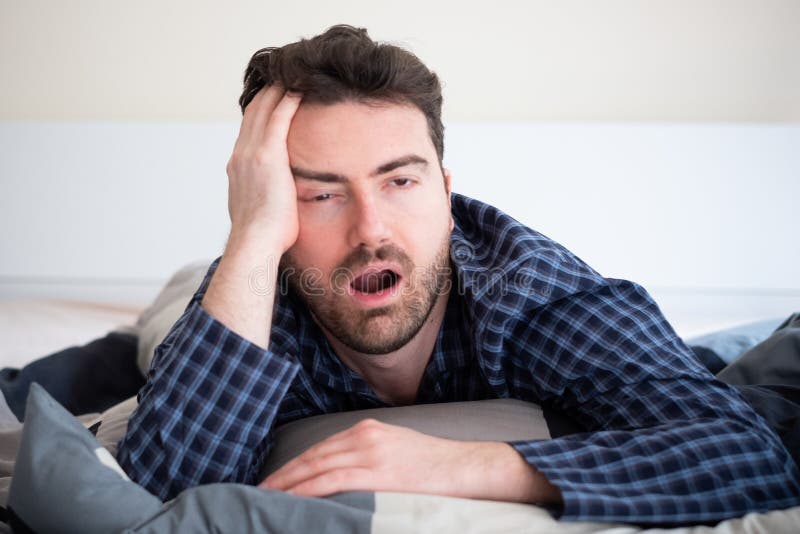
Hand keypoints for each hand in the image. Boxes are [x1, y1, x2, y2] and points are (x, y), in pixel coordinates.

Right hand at [225, 84, 302, 253]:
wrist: (255, 243)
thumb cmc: (265, 237)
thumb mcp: (261, 211)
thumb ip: (267, 197)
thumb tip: (279, 202)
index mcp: (238, 168)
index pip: (249, 130)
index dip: (260, 111)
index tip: (273, 100)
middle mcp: (240, 155)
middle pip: (253, 113)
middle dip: (267, 94)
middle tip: (284, 76)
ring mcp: (251, 153)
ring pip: (264, 109)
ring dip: (278, 89)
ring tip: (294, 74)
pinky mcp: (267, 155)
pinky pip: (279, 117)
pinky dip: (288, 99)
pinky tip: (301, 87)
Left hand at [260, 419, 561, 503]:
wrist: (466, 468)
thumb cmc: (435, 467)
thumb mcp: (398, 454)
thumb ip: (370, 459)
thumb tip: (344, 479)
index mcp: (367, 430)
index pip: (320, 448)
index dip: (294, 465)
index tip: (275, 479)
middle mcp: (363, 436)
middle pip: (312, 456)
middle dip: (283, 474)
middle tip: (258, 490)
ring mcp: (368, 452)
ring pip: (315, 468)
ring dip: (287, 484)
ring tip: (265, 497)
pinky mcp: (375, 470)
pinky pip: (331, 481)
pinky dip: (306, 490)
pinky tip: (290, 499)